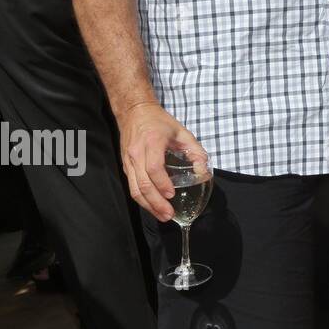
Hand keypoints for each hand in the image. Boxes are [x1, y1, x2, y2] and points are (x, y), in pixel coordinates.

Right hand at [117, 101, 206, 222]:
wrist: (134, 112)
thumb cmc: (159, 122)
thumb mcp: (182, 132)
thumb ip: (195, 151)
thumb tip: (204, 172)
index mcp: (152, 142)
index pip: (154, 168)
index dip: (162, 183)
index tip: (172, 195)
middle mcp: (137, 153)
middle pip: (142, 183)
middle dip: (156, 202)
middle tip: (168, 215)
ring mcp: (128, 161)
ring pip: (134, 188)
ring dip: (148, 205)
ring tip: (162, 216)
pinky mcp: (125, 166)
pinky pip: (131, 186)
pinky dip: (142, 199)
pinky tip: (152, 206)